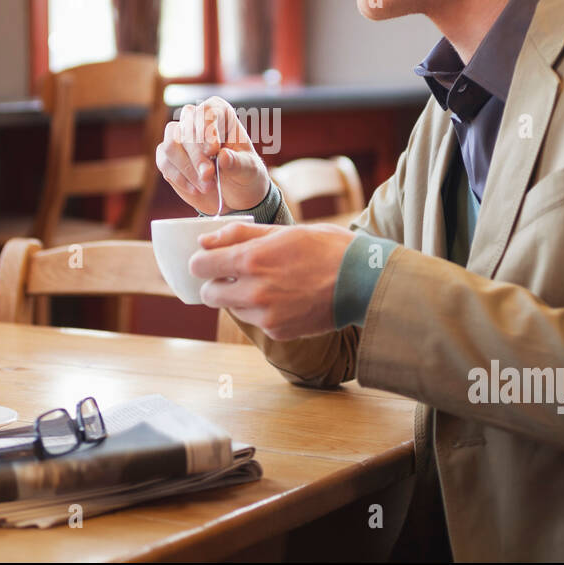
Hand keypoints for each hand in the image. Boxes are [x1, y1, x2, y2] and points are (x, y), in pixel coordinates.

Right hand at [156, 96, 271, 215]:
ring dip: (187, 167)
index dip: (207, 128)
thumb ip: (238, 163)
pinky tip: (195, 189)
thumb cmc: (245, 174)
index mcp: (221, 115)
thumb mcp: (250, 170)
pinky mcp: (168, 157)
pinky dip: (179, 178)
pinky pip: (164, 162)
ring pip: (171, 144)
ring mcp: (180, 138)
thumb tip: (223, 156)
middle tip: (209, 175)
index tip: (213, 150)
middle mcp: (197, 121)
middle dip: (196, 155)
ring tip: (206, 185)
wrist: (234, 194)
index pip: (208, 111)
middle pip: (186, 127)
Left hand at [188, 221, 356, 339]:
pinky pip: (255, 321)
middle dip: (217, 282)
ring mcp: (266, 316)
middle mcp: (254, 291)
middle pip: (208, 293)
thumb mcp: (283, 231)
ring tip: (268, 284)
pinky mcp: (278, 332)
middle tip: (235, 273)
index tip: (210, 260)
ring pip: (231, 308)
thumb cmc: (326, 248)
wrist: (363, 281)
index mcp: (252, 260)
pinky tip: (285, 298)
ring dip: (239, 297)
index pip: (200, 266)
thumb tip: (205, 241)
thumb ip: (239, 235)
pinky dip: (262, 311)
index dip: (202, 261)